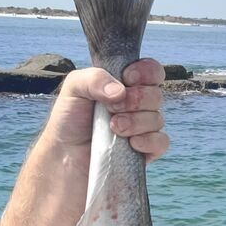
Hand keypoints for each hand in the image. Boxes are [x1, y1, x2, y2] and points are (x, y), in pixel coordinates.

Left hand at [42, 58, 167, 163]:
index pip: (152, 71)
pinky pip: (161, 143)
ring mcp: (142, 129)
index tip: (127, 77)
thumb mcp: (74, 88)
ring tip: (113, 128)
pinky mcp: (145, 152)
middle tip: (112, 108)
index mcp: (126, 84)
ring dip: (135, 122)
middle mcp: (138, 105)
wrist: (64, 154)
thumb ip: (95, 78)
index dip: (146, 72)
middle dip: (135, 100)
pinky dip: (149, 141)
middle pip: (156, 95)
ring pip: (157, 119)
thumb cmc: (69, 119)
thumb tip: (121, 91)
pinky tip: (131, 143)